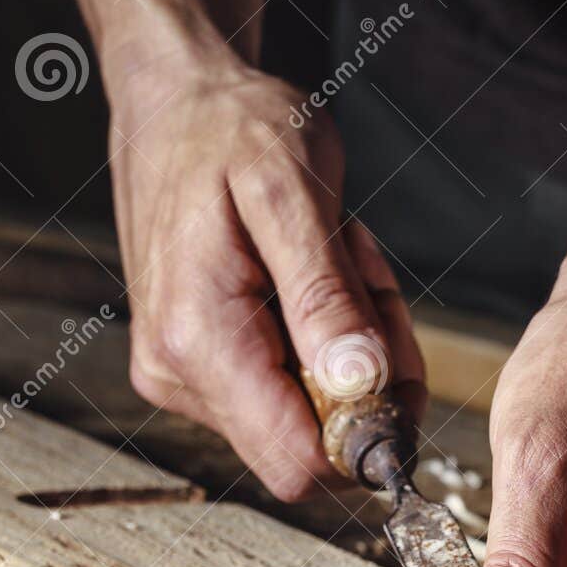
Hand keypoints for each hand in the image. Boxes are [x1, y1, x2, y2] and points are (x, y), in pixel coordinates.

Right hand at [109, 63, 424, 499]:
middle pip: (311, 443)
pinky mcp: (190, 368)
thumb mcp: (294, 193)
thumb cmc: (230, 130)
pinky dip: (318, 342)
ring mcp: (179, 376)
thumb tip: (362, 388)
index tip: (393, 359)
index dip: (366, 434)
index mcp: (197, 340)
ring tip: (333, 260)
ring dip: (344, 350)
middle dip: (363, 378)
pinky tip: (308, 276)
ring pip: (303, 417)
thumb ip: (326, 298)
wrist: (173, 103)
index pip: (298, 463)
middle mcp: (177, 375)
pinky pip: (282, 388)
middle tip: (363, 278)